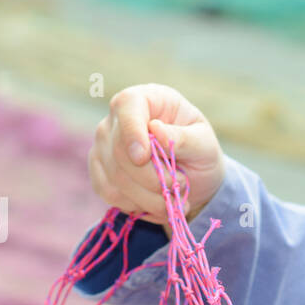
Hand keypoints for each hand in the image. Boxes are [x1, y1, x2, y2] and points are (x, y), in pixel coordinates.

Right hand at [87, 82, 225, 230]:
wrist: (193, 176)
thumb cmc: (200, 151)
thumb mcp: (204, 144)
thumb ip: (184, 138)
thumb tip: (156, 130)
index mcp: (146, 99)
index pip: (127, 105)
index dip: (132, 132)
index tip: (142, 157)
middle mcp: (117, 118)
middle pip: (120, 151)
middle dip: (152, 179)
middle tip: (180, 186)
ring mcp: (104, 144)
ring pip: (116, 178)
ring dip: (149, 198)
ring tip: (175, 200)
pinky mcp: (100, 171)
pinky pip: (110, 193)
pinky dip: (137, 206)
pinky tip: (156, 204)